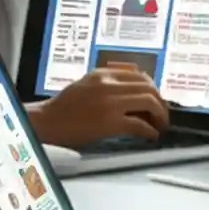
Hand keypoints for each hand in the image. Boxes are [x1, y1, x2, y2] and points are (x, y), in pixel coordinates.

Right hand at [27, 67, 169, 147]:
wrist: (45, 122)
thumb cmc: (64, 106)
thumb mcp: (87, 82)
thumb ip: (109, 78)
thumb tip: (136, 79)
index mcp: (104, 74)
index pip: (140, 75)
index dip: (153, 88)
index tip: (156, 99)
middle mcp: (109, 84)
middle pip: (148, 87)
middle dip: (160, 102)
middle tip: (162, 115)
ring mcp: (110, 103)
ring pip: (148, 102)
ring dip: (160, 115)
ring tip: (160, 125)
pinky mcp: (109, 122)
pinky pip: (138, 124)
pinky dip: (149, 130)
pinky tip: (151, 136)